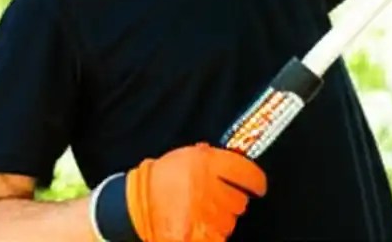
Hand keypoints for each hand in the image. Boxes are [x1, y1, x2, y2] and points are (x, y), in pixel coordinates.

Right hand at [125, 143, 266, 241]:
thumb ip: (213, 159)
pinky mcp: (200, 237)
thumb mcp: (188, 157)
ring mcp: (206, 216)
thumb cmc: (160, 180)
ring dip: (221, 219)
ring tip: (201, 213)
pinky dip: (213, 234)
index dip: (256, 182)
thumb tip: (237, 162)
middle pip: (240, 201)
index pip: (249, 174)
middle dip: (232, 201)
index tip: (257, 186)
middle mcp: (211, 188)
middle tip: (216, 200)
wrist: (134, 207)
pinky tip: (201, 228)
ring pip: (231, 222)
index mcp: (208, 163)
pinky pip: (219, 237)